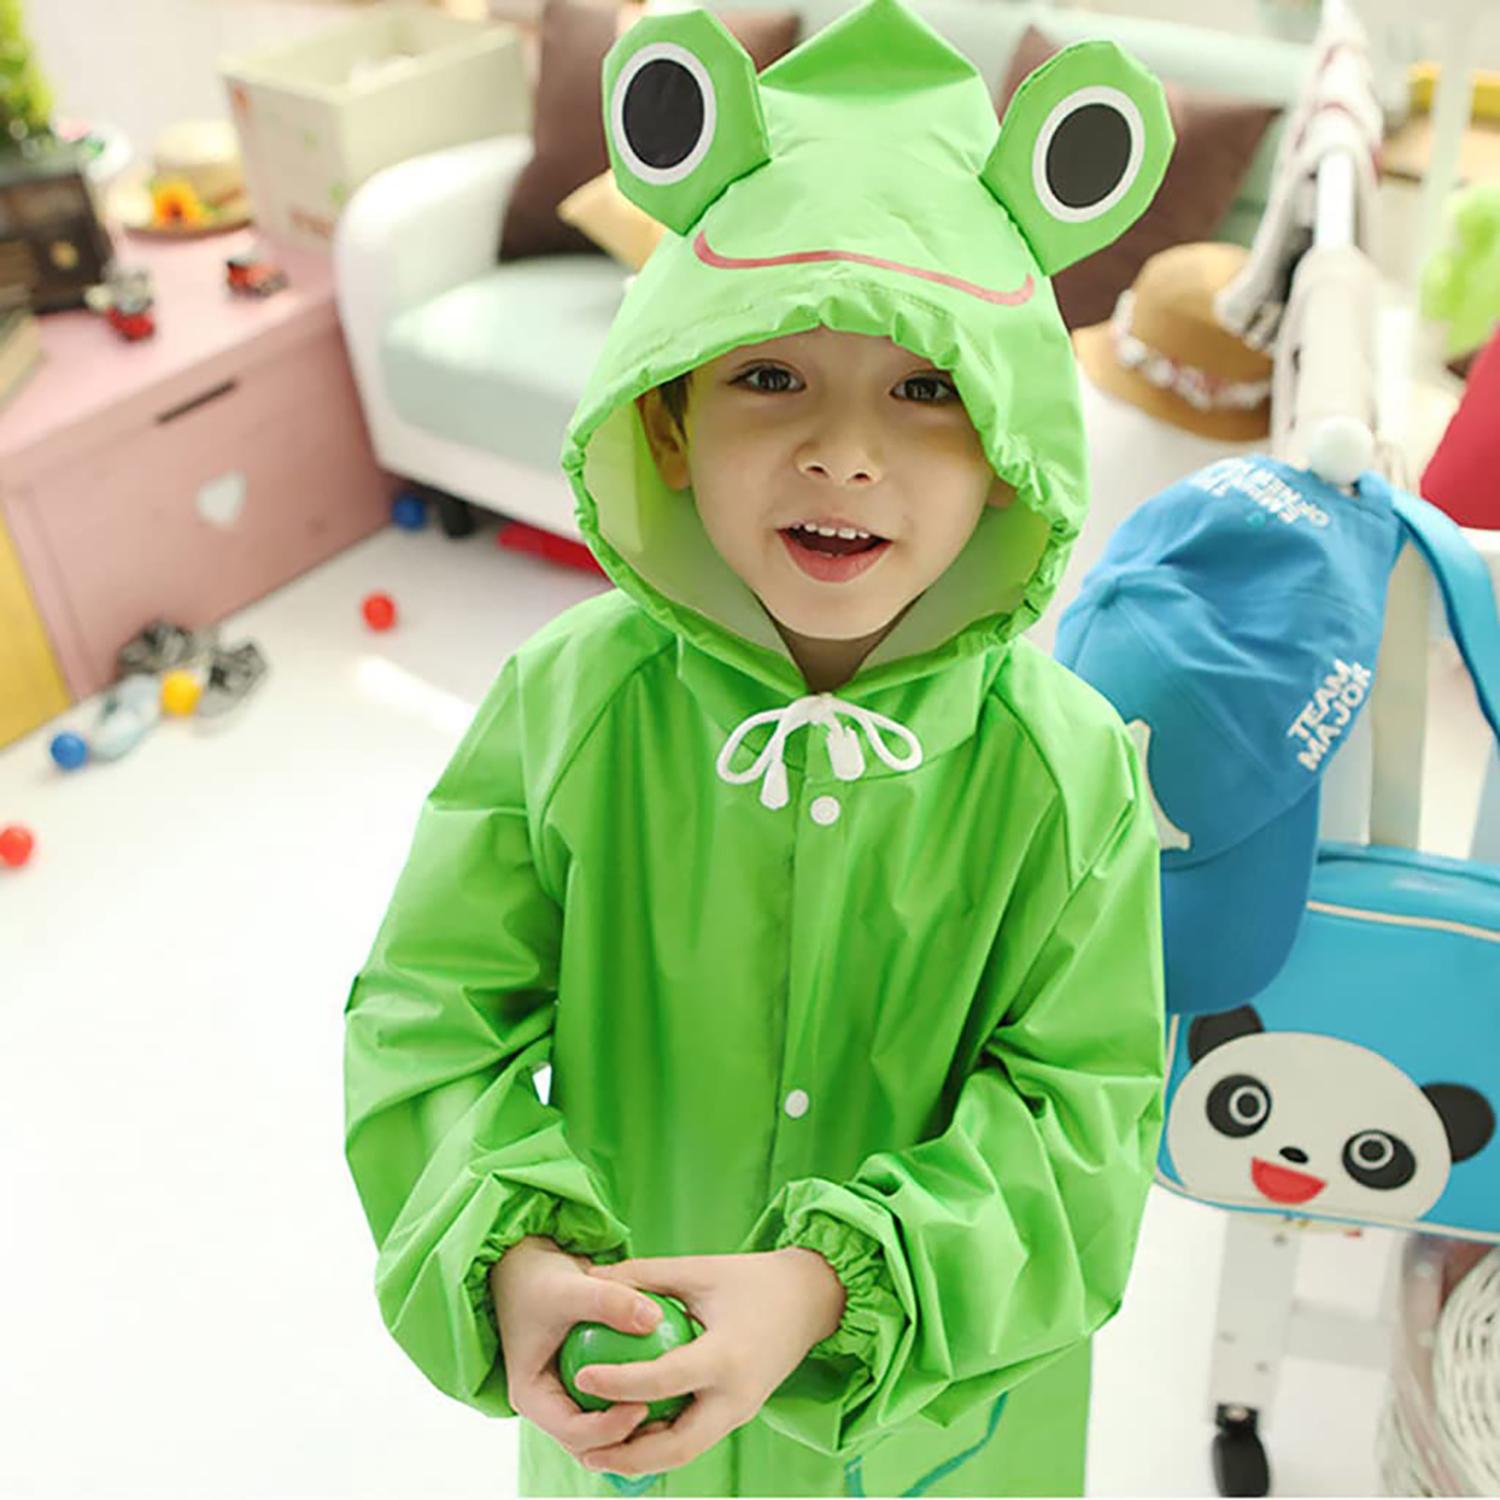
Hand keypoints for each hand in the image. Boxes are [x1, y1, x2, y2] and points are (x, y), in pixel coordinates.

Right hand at [489, 1236, 664, 1463]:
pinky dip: (641, 1397)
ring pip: (608, 1430)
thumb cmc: (543, 1279)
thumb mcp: (570, 1287)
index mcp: (533, 1397)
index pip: (573, 1433)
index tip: (644, 1404)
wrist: (529, 1271)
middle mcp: (550, 1407)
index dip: (610, 1429)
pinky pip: (617, 1401)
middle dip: (630, 1440)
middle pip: (593, 1444)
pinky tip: (678, 1386)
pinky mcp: (587, 1385)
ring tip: (680, 1409)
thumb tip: (655, 1318)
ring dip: (640, 1427)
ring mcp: (568, 1398)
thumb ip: (609, 1301)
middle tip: (670, 1417)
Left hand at [568, 1247, 846, 1477]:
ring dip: (642, 1459)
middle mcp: (737, 1396)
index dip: (619, 1382)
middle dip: (629, 1456)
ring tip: (598, 1454)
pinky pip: (696, 1438)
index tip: (581, 1378)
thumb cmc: (750, 1278)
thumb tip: (592, 1275)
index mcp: (727, 1356)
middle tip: (584, 1451)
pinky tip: (629, 1435)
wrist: (810, 1300)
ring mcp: (742, 1411)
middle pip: (677, 1445)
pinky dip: (662, 1444)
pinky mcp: (740, 1414)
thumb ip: (646, 1275)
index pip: (665, 1379)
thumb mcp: (699, 1269)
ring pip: (685, 1451)